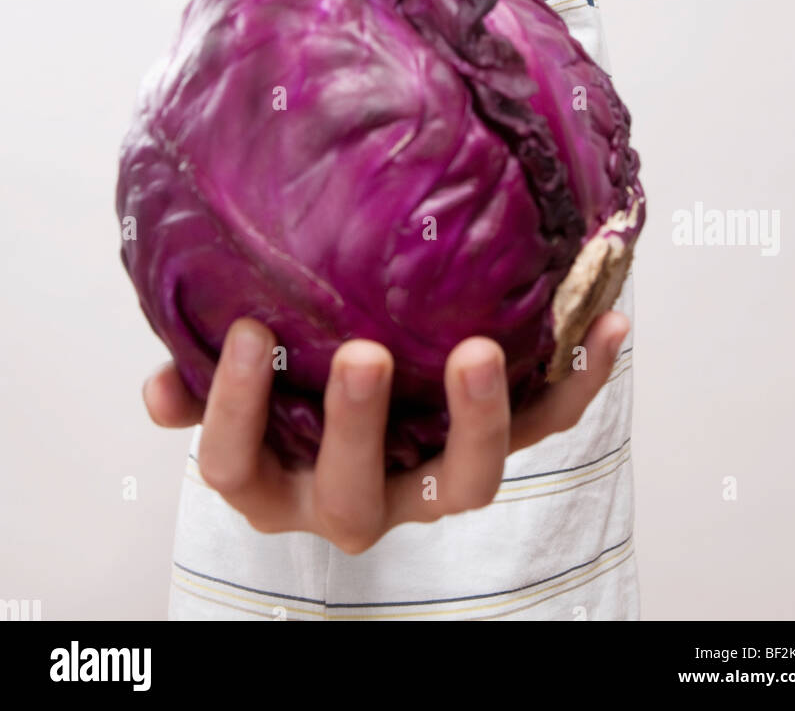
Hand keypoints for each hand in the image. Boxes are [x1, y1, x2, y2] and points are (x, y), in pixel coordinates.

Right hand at [143, 311, 629, 554]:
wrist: (365, 402)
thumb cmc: (284, 384)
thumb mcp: (234, 384)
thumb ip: (199, 382)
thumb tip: (157, 388)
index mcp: (274, 479)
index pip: (237, 467)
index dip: (238, 410)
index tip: (250, 333)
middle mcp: (352, 497)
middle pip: (355, 494)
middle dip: (358, 426)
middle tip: (362, 355)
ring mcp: (428, 481)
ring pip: (464, 482)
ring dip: (480, 420)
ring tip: (484, 350)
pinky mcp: (491, 449)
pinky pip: (545, 426)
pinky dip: (579, 379)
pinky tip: (609, 325)